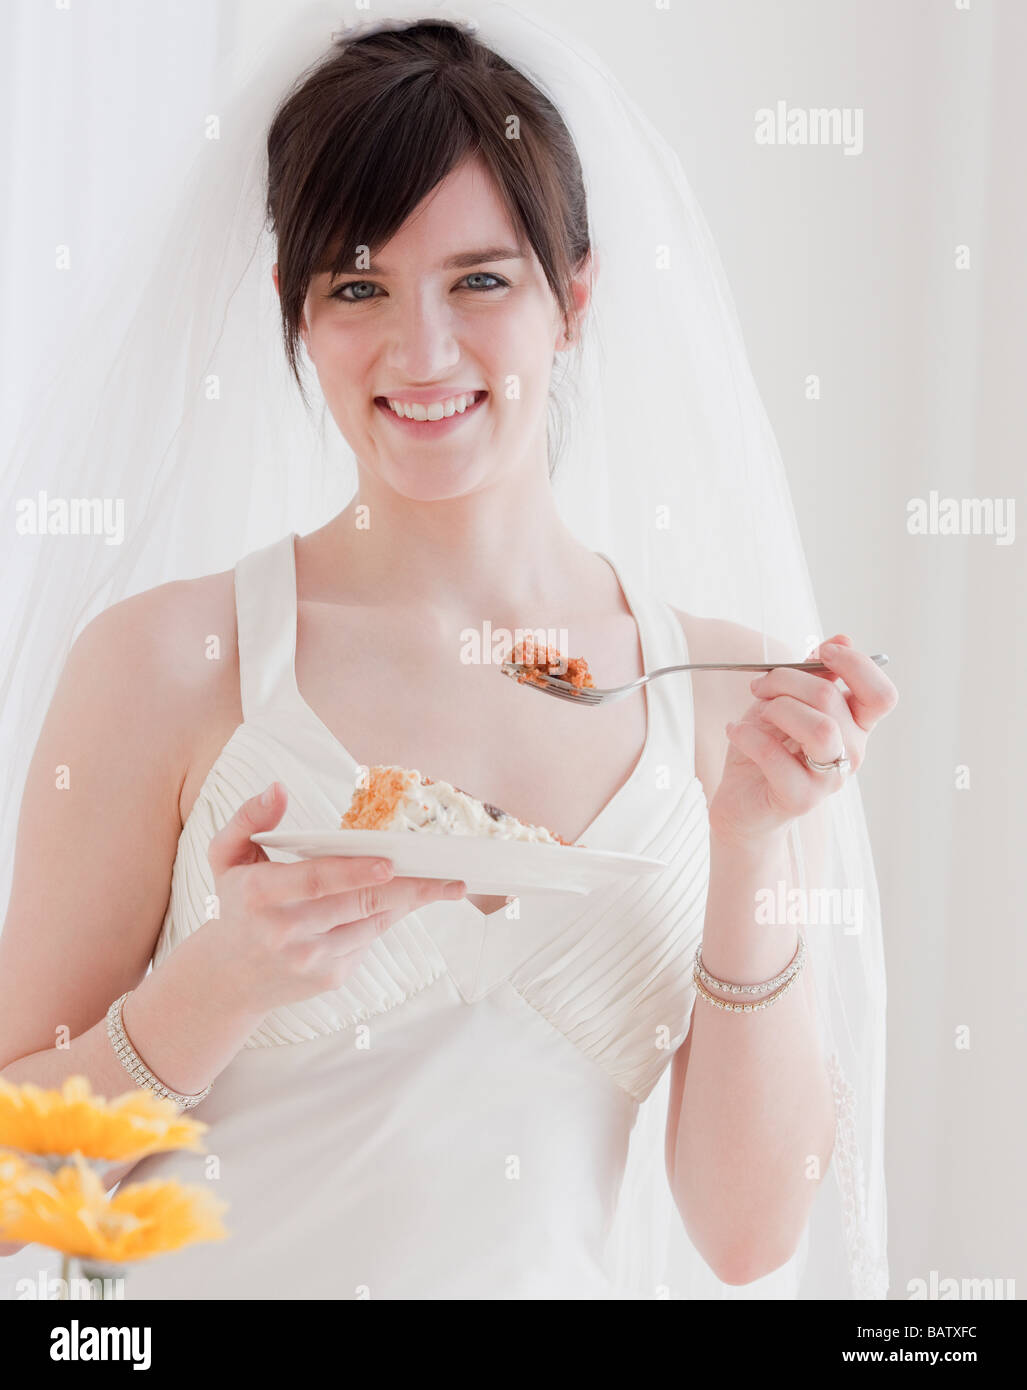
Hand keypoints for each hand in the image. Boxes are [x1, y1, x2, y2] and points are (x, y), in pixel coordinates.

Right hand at [200, 782, 465, 1012]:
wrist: (228, 978)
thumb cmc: (235, 905)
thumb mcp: (225, 856)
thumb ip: (249, 818)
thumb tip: (278, 788)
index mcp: (259, 895)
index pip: (315, 881)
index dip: (355, 871)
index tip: (391, 862)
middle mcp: (284, 932)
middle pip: (358, 904)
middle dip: (409, 888)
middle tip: (449, 878)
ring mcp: (309, 960)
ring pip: (372, 924)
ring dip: (408, 902)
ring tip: (442, 885)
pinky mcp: (329, 977)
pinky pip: (368, 941)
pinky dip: (387, 918)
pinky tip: (405, 900)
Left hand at [707, 633, 898, 848]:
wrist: (741, 803)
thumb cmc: (766, 749)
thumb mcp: (786, 702)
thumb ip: (813, 674)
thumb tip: (842, 638)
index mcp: (854, 726)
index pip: (881, 694)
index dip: (856, 665)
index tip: (820, 652)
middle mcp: (851, 752)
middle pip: (831, 699)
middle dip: (786, 680)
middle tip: (759, 686)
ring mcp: (830, 779)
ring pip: (820, 729)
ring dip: (778, 709)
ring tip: (757, 714)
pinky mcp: (801, 799)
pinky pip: (776, 756)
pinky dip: (748, 735)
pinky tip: (736, 731)